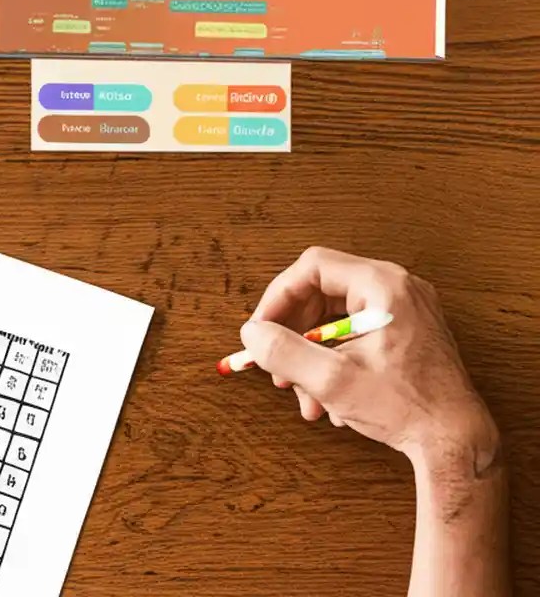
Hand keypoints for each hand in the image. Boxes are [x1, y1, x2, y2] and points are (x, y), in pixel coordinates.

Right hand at [240, 247, 497, 467]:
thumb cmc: (408, 407)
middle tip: (278, 365)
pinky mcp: (406, 334)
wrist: (456, 441)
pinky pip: (355, 335)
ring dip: (311, 356)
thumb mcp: (331, 380)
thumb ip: (283, 351)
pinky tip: (332, 399)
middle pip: (321, 294)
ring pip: (335, 319)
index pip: (312, 268)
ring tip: (306, 395)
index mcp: (383, 286)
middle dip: (294, 334)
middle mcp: (397, 290)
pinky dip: (334, 362)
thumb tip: (252, 334)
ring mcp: (405, 311)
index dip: (278, 298)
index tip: (261, 329)